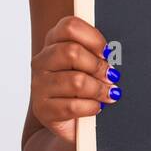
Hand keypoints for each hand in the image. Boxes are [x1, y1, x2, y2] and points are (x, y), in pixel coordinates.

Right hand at [30, 15, 120, 142]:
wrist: (71, 124)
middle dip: (98, 66)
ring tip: (108, 94)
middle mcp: (42, 61)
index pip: (70, 26)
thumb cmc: (84, 88)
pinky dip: (91, 107)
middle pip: (72, 52)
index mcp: (53, 42)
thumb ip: (97, 53)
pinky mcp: (42, 109)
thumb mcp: (89, 65)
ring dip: (99, 89)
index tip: (107, 52)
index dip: (93, 38)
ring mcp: (38, 85)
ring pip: (76, 81)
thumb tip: (112, 54)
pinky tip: (96, 107)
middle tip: (111, 76)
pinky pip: (73, 106)